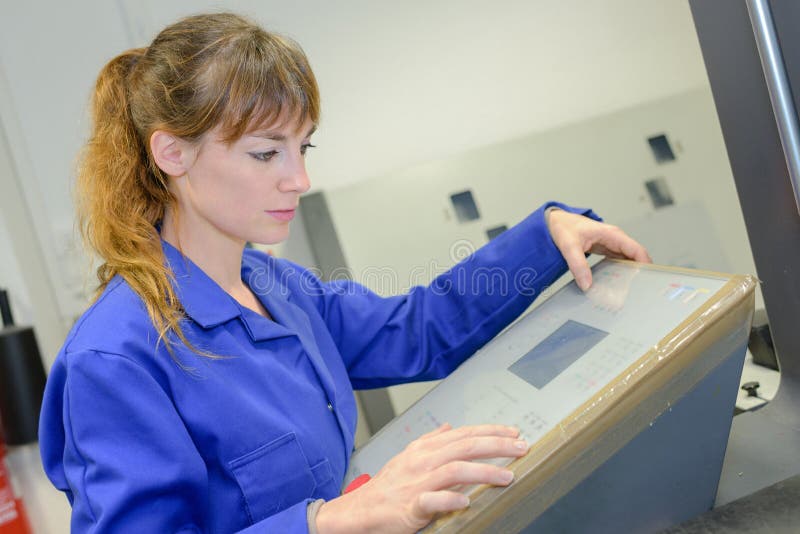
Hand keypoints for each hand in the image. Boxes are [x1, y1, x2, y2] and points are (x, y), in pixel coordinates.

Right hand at [315, 424, 527, 532]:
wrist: (360, 510)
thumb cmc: (387, 486)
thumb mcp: (407, 456)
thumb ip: (430, 440)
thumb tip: (449, 426)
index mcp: (424, 448)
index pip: (463, 434)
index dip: (490, 432)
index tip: (513, 433)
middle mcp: (423, 461)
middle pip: (464, 447)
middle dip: (496, 446)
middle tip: (521, 448)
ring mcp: (417, 483)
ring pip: (455, 470)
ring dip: (484, 472)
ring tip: (507, 476)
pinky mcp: (410, 506)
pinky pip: (432, 501)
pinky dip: (450, 499)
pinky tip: (466, 502)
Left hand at [546, 208, 650, 290]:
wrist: (555, 222)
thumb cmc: (564, 227)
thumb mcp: (569, 247)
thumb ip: (578, 265)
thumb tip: (587, 284)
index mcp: (612, 235)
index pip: (637, 250)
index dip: (645, 265)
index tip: (647, 280)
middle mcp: (615, 239)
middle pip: (636, 257)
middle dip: (639, 272)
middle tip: (637, 291)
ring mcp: (611, 244)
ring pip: (628, 260)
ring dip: (630, 273)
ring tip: (628, 291)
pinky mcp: (606, 250)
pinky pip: (619, 262)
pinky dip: (620, 272)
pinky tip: (616, 283)